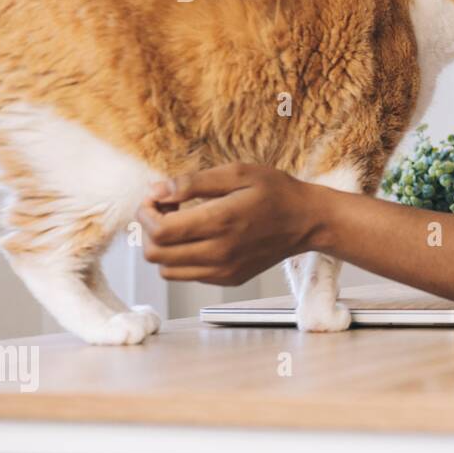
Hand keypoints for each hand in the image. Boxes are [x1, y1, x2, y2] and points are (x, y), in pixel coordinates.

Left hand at [136, 163, 323, 286]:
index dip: (145, 213)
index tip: (155, 198)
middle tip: (163, 210)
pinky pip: (188, 275)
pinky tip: (198, 237)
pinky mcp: (229, 279)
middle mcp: (220, 253)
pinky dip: (181, 258)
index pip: (159, 231)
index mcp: (221, 222)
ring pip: (166, 270)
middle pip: (156, 254)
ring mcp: (225, 270)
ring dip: (163, 247)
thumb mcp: (237, 173)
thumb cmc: (276, 192)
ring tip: (179, 225)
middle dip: (149, 229)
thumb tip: (156, 190)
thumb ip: (193, 182)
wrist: (308, 221)